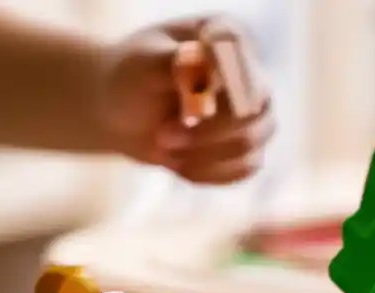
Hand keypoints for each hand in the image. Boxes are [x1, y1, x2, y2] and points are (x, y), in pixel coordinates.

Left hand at [97, 15, 274, 184]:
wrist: (119, 110)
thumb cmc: (129, 78)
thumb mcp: (142, 65)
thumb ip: (173, 63)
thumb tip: (201, 66)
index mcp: (226, 36)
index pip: (244, 66)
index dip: (224, 95)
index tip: (188, 111)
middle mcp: (246, 70)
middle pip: (255, 112)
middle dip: (207, 135)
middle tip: (161, 137)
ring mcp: (250, 108)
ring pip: (252, 144)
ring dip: (204, 156)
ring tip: (164, 148)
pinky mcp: (244, 142)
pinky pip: (246, 167)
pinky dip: (209, 173)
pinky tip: (179, 165)